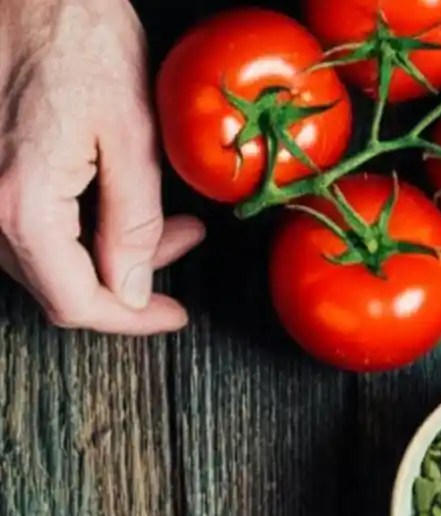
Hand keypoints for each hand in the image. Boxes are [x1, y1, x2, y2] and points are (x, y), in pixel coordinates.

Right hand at [0, 0, 203, 334]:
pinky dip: (76, 224)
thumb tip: (135, 288)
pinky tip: (117, 199)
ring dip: (106, 251)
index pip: (75, 301)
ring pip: (43, 256)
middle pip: (56, 284)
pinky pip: (25, 221)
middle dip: (128, 278)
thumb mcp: (132, 135)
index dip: (131, 319)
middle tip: (185, 244)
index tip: (172, 314)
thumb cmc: (77, 37)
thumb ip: (134, 223)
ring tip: (168, 221)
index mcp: (21, 204)